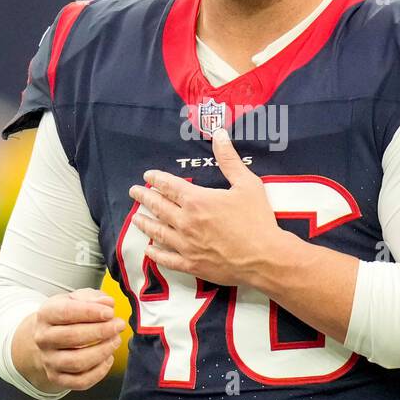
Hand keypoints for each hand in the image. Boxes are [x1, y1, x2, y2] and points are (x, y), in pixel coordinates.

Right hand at [19, 288, 123, 391]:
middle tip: (119, 325)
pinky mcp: (57, 378)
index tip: (110, 312)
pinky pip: (80, 381)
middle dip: (100, 331)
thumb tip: (107, 303)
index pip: (66, 312)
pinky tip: (108, 358)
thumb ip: (92, 297)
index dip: (90, 312)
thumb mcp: (76, 299)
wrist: (48, 338)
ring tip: (116, 340)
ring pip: (77, 362)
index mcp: (46, 314)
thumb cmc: (67, 316)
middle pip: (72, 337)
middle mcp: (43, 339)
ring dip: (102, 351)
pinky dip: (99, 372)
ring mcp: (49, 360)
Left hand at [127, 128, 284, 286]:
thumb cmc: (257, 220)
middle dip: (144, 197)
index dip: (156, 179)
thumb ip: (229, 160)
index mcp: (197, 200)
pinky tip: (149, 250)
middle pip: (158, 207)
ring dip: (145, 223)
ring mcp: (186, 245)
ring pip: (158, 232)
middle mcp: (186, 222)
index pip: (169, 186)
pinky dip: (156, 254)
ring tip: (135, 218)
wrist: (265, 257)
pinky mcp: (192, 264)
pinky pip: (167, 259)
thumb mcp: (247, 184)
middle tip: (134, 192)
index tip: (148, 175)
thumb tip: (219, 135)